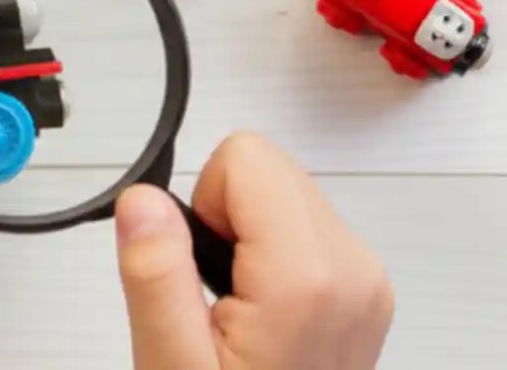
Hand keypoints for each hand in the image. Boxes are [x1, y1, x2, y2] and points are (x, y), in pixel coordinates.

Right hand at [114, 133, 393, 369]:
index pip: (247, 156)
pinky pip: (301, 223)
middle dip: (225, 214)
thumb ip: (155, 274)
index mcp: (307, 278)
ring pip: (284, 190)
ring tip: (238, 308)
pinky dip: (270, 252)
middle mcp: (353, 268)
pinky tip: (260, 310)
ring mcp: (365, 278)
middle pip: (268, 167)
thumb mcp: (170, 362)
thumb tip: (141, 200)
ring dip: (247, 234)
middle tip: (214, 291)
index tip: (199, 265)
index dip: (202, 202)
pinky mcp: (362, 286)